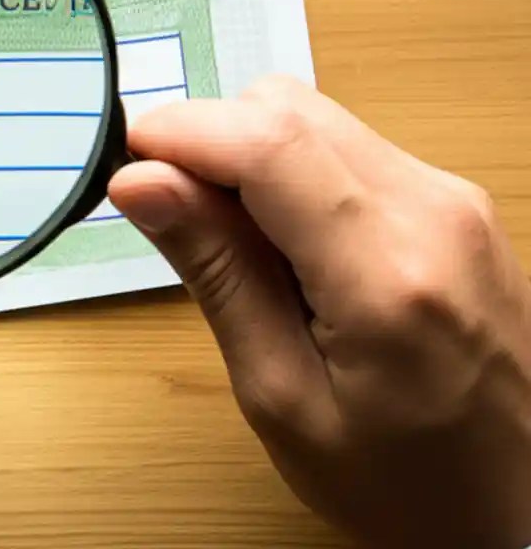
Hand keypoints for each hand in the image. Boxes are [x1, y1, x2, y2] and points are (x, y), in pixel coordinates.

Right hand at [109, 76, 530, 548]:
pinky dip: (293, 176)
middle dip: (209, 143)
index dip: (178, 133)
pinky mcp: (457, 205)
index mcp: (387, 270)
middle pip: (287, 109)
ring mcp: (455, 200)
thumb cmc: (399, 483)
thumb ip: (216, 272)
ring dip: (249, 160)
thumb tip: (141, 182)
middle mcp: (434, 209)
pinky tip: (286, 250)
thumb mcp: (280, 395)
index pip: (265, 140)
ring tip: (236, 251)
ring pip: (316, 118)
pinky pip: (349, 149)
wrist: (518, 507)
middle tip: (176, 223)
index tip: (125, 171)